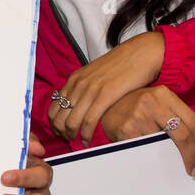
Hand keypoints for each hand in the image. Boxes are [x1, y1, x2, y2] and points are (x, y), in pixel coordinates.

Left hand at [47, 31, 164, 144]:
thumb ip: (85, 88)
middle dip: (61, 133)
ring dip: (73, 136)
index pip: (53, 107)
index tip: (61, 133)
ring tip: (79, 142)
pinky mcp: (105, 95)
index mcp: (74, 80)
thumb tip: (78, 106)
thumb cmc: (121, 66)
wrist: (141, 53)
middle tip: (69, 140)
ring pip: (71, 121)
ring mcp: (91, 89)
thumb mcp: (95, 74)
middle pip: (59, 117)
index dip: (54, 125)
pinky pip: (89, 120)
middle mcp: (78, 85)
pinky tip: (88, 140)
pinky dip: (86, 134)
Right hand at [99, 86, 194, 176]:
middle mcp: (152, 102)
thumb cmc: (133, 106)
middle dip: (191, 156)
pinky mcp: (126, 129)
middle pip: (183, 134)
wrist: (101, 105)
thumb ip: (175, 115)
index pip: (193, 121)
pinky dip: (150, 156)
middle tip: (194, 170)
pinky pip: (145, 149)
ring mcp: (138, 115)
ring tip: (169, 163)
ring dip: (168, 158)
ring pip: (163, 145)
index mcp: (164, 94)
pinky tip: (148, 156)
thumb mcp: (156, 103)